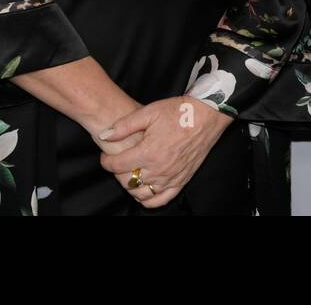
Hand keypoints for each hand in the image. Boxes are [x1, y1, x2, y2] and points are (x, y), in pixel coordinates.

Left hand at [96, 96, 233, 207]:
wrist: (205, 116)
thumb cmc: (178, 112)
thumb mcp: (148, 112)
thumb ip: (124, 126)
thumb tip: (105, 135)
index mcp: (148, 152)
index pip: (117, 165)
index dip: (107, 162)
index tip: (105, 157)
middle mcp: (158, 169)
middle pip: (128, 180)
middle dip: (119, 173)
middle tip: (119, 163)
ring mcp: (171, 177)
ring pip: (143, 193)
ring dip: (132, 186)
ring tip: (131, 175)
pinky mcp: (182, 180)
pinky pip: (162, 199)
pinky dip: (150, 199)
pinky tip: (145, 191)